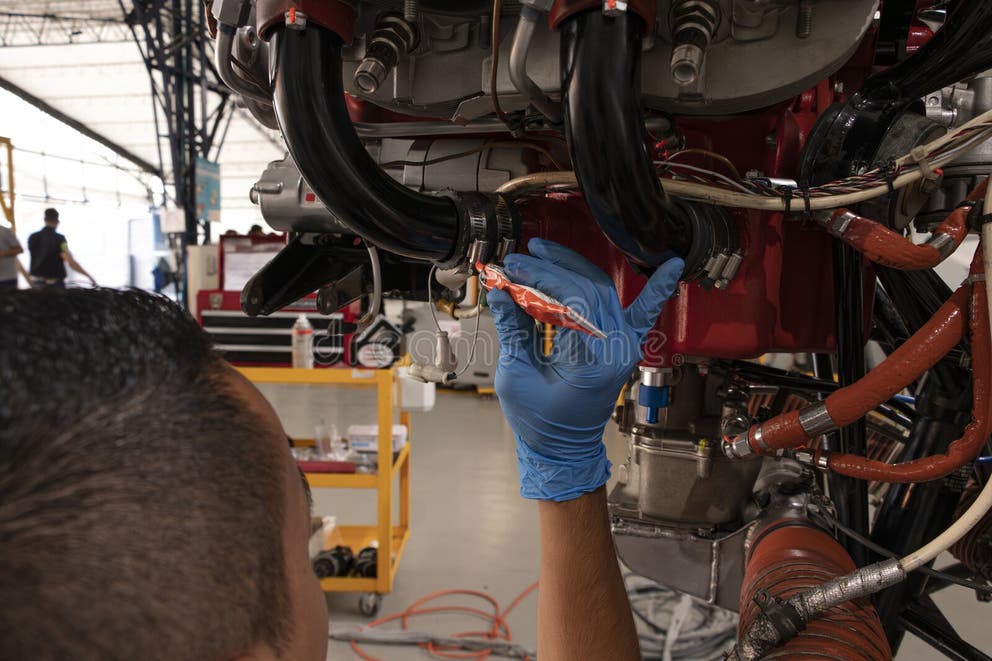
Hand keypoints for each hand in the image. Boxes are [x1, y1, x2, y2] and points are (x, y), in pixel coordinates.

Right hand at [489, 238, 682, 500]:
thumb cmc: (540, 422)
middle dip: (549, 269)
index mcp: (590, 362)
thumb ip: (512, 329)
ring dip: (575, 266)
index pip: (566, 302)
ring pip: (603, 290)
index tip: (510, 269)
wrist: (564, 448)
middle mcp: (616, 350)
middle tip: (519, 260)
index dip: (536, 279)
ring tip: (544, 252)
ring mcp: (626, 346)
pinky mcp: (626, 346)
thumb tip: (500, 289)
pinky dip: (657, 288)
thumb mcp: (516, 376)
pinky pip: (643, 312)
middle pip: (585, 290)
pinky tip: (671, 264)